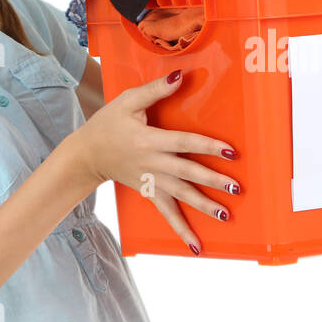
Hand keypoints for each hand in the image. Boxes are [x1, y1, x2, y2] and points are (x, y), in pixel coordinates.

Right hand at [65, 70, 238, 253]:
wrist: (86, 154)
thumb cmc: (108, 124)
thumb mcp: (127, 101)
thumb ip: (155, 90)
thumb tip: (180, 75)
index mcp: (150, 140)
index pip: (184, 143)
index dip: (207, 146)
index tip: (230, 151)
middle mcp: (153, 164)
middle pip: (187, 173)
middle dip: (212, 180)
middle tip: (236, 188)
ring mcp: (151, 182)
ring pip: (181, 196)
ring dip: (204, 206)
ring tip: (225, 215)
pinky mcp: (148, 193)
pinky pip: (167, 213)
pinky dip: (181, 230)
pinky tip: (196, 246)